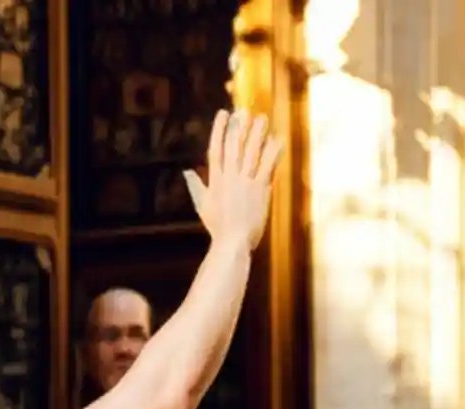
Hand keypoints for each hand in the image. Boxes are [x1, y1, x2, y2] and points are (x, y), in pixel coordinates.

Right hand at [184, 109, 284, 251]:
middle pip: (234, 146)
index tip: (223, 113)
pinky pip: (267, 167)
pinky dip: (272, 152)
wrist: (232, 242)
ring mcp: (245, 183)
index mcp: (215, 180)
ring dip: (257, 134)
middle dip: (238, 127)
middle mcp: (229, 178)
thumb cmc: (218, 227)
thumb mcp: (203, 205)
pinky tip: (277, 139)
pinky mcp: (260, 190)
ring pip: (251, 153)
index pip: (216, 148)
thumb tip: (186, 172)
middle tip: (244, 109)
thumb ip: (195, 186)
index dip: (219, 129)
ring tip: (262, 118)